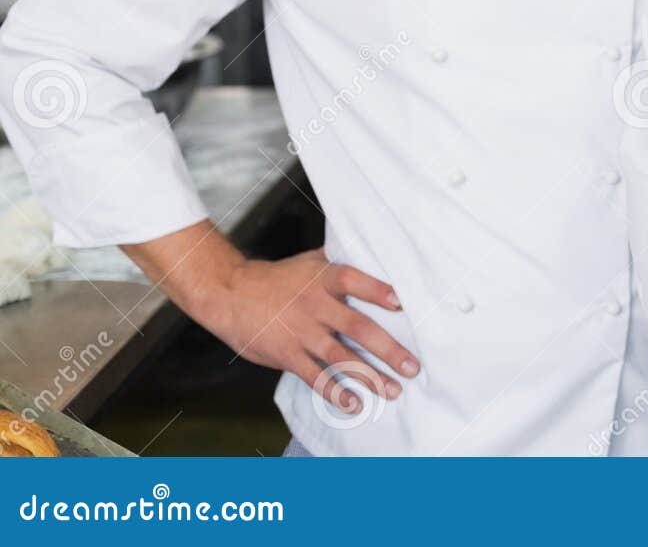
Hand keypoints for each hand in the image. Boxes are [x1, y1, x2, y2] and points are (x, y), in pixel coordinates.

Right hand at [199, 247, 418, 413]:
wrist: (230, 293)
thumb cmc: (279, 277)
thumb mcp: (310, 260)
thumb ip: (341, 260)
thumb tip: (375, 249)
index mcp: (323, 278)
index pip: (355, 281)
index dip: (378, 291)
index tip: (402, 303)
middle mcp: (315, 306)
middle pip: (357, 327)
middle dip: (388, 349)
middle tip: (413, 367)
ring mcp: (301, 332)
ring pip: (340, 357)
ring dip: (369, 376)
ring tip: (392, 390)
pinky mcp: (286, 354)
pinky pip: (314, 376)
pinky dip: (334, 392)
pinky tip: (353, 404)